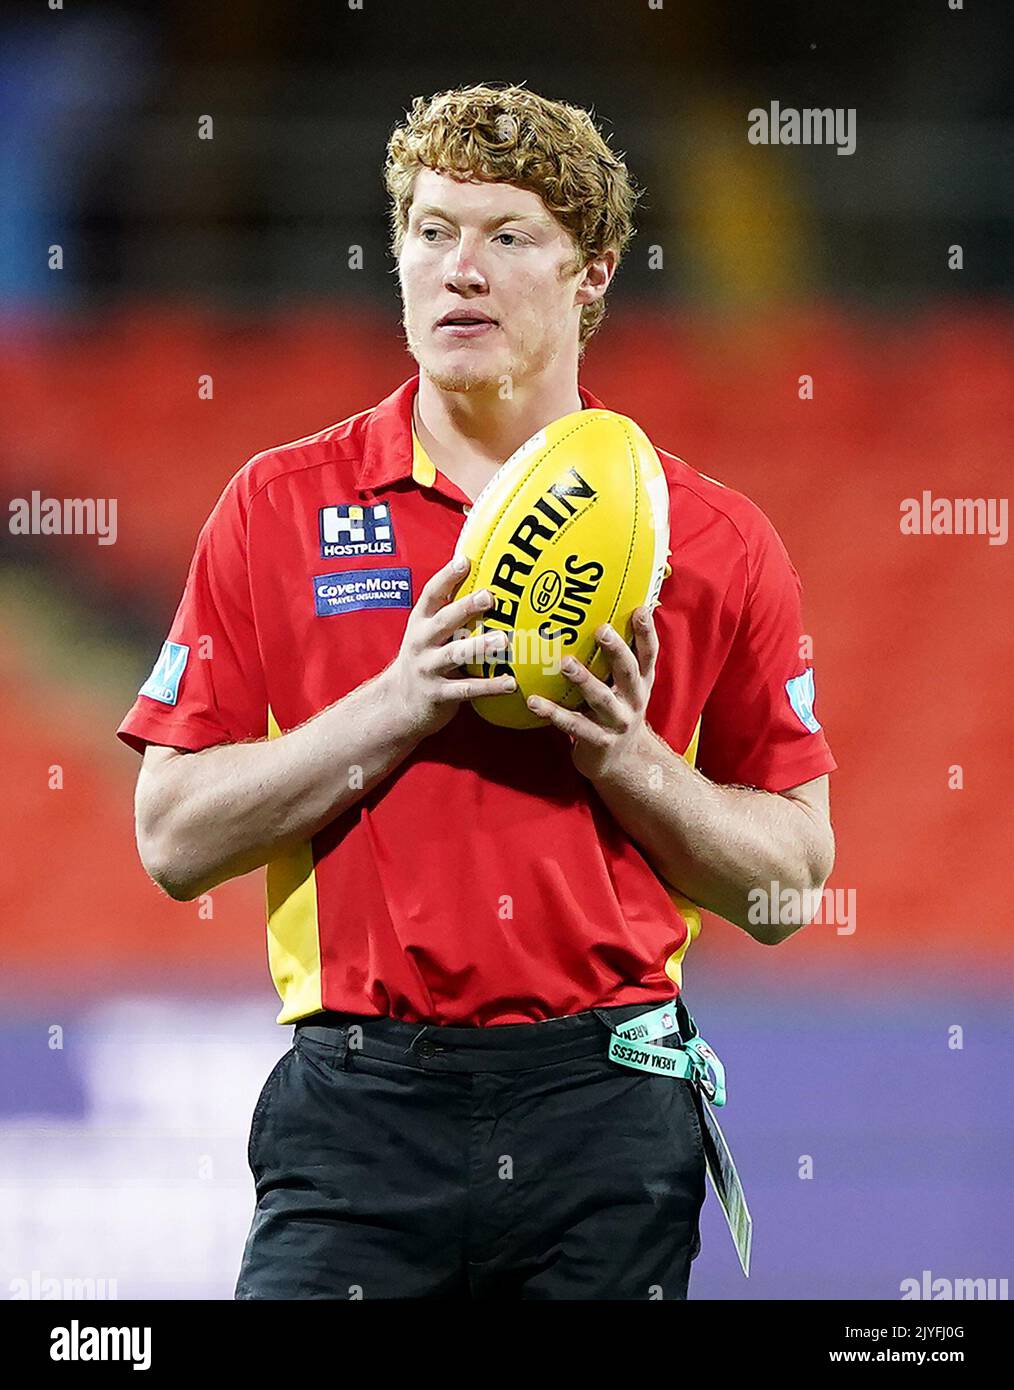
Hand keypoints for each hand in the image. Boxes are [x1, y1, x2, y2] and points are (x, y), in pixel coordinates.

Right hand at [382, 555, 515, 740]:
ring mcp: (428, 668)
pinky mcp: (439, 694)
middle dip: (466, 607)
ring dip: (480, 647)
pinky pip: (466, 690)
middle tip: (489, 597)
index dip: (446, 577)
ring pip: (456, 655)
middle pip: (444, 621)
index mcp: (420, 622)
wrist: (399, 701)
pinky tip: (510, 683)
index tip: (464, 561)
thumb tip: (476, 573)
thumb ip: (448, 610)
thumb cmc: (424, 658)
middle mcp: (421, 642)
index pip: (431, 595)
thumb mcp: (427, 631)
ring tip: (504, 641)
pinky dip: (489, 687)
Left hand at [526, 605, 658, 779]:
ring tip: (565, 663)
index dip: (646, 632)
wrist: (622, 762)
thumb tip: (599, 616)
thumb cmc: (616, 712)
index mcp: (641, 683)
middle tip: (602, 630)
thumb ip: (617, 660)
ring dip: (584, 679)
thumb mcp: (625, 687)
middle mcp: (634, 700)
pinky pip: (573, 725)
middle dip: (616, 651)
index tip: (640, 609)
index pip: (648, 654)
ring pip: (601, 698)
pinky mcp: (598, 741)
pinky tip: (534, 702)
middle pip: (628, 672)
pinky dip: (553, 713)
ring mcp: (617, 722)